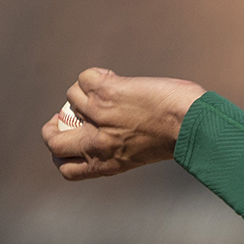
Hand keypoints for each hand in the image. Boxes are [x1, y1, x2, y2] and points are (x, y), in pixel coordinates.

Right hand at [41, 68, 206, 179]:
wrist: (192, 121)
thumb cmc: (176, 138)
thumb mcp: (137, 154)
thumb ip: (113, 148)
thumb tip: (91, 126)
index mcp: (105, 164)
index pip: (66, 168)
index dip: (60, 154)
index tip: (68, 139)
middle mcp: (97, 143)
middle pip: (52, 139)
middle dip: (53, 125)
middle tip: (70, 114)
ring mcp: (98, 115)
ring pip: (70, 99)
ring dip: (87, 93)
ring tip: (114, 93)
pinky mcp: (104, 91)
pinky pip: (85, 77)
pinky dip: (98, 75)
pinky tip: (117, 80)